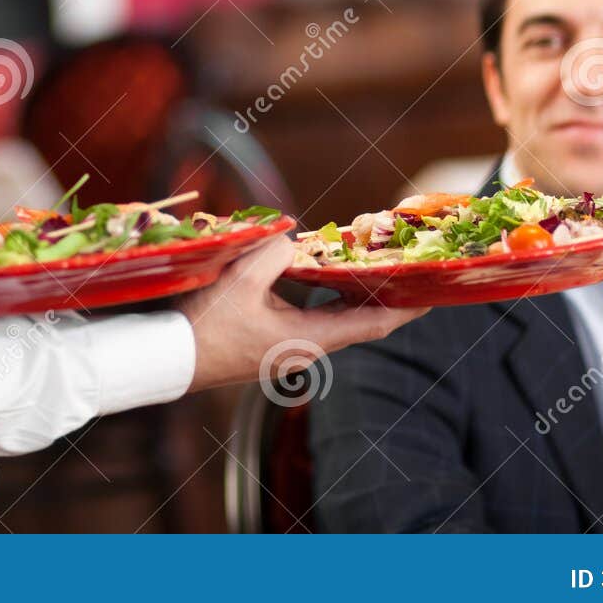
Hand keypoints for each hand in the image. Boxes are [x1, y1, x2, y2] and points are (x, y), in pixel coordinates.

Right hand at [177, 236, 426, 391]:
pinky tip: (320, 272)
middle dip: (383, 293)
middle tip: (403, 266)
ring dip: (353, 291)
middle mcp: (307, 349)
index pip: (373, 324)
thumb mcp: (241, 279)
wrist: (170, 358)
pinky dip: (326, 295)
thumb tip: (293, 244)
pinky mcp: (272, 344)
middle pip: (359, 320)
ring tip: (369, 262)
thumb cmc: (205, 323)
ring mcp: (289, 349)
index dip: (406, 309)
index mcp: (309, 339)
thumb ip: (276, 254)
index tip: (431, 294)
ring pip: (335, 317)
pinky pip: (312, 317)